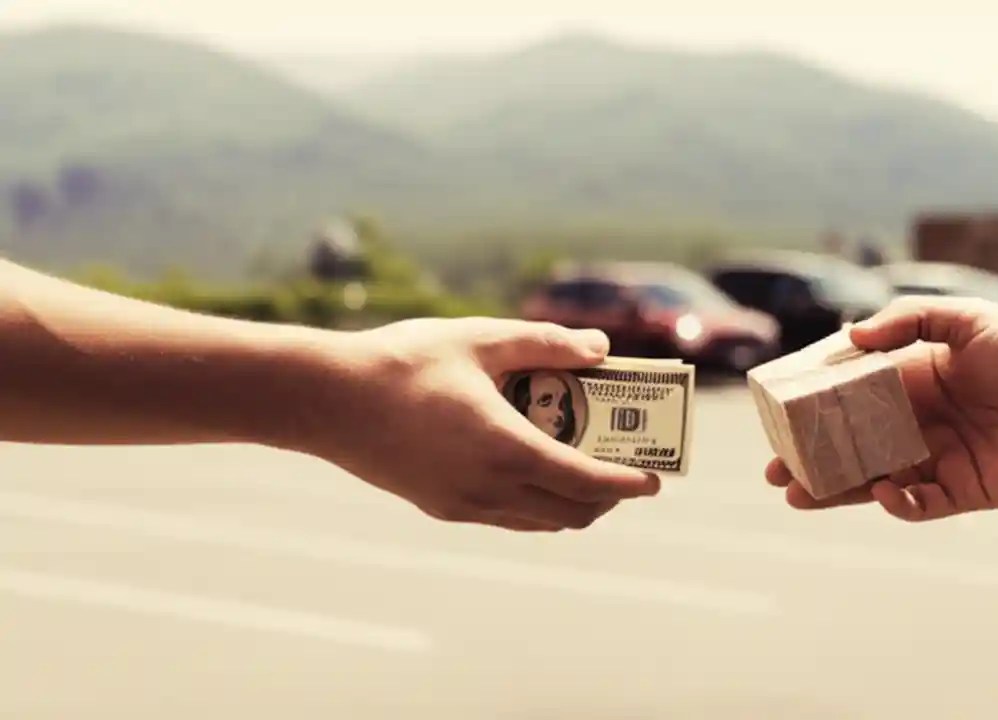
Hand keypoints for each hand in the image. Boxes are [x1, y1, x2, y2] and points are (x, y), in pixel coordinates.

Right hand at [313, 318, 659, 531]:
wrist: (326, 400)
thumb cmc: (403, 362)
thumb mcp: (480, 340)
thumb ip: (546, 344)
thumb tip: (600, 348)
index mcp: (506, 448)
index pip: (588, 483)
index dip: (628, 485)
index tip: (656, 481)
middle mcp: (489, 489)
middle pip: (571, 512)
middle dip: (607, 497)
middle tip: (624, 465)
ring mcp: (464, 505)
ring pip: (540, 520)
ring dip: (571, 501)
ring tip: (583, 461)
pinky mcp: (441, 507)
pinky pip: (507, 516)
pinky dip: (535, 501)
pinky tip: (533, 465)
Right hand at [765, 297, 997, 521]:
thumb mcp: (963, 318)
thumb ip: (904, 321)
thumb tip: (847, 337)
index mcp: (913, 380)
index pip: (849, 398)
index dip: (813, 409)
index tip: (777, 416)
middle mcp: (918, 422)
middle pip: (850, 446)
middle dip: (810, 461)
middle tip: (775, 471)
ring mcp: (938, 459)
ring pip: (872, 480)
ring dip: (835, 491)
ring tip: (796, 495)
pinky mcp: (963, 491)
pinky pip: (918, 504)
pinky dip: (896, 503)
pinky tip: (884, 491)